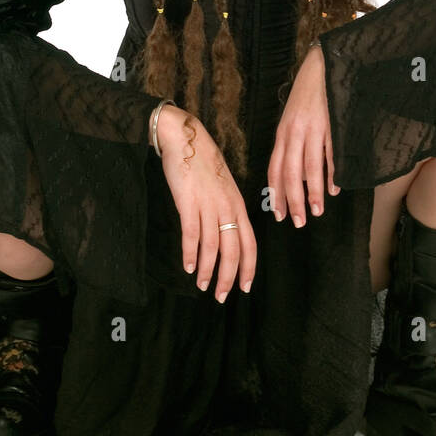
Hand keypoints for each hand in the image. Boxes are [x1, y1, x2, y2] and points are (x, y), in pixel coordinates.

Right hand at [151, 104, 256, 301]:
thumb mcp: (224, 186)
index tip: (245, 287)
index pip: (250, 243)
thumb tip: (227, 233)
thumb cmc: (203, 162)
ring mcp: (208, 205)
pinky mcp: (188, 203)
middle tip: (222, 296)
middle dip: (229, 277)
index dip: (248, 267)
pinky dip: (191, 254)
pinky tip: (189, 267)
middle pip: (233, 250)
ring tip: (203, 286)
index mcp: (238, 204)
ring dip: (208, 270)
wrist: (185, 138)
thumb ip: (227, 208)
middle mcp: (227, 207)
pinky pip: (192, 234)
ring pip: (213, 247)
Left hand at [267, 42, 340, 226]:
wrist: (322, 68)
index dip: (276, 193)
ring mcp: (313, 129)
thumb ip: (291, 145)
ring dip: (312, 193)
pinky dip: (332, 174)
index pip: (275, 169)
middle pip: (290, 173)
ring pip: (310, 168)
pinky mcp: (331, 125)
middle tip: (297, 222)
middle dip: (292, 200)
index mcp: (282, 133)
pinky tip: (334, 189)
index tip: (278, 213)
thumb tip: (295, 176)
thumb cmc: (307, 97)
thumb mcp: (292, 120)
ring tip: (316, 211)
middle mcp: (294, 133)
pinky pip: (330, 155)